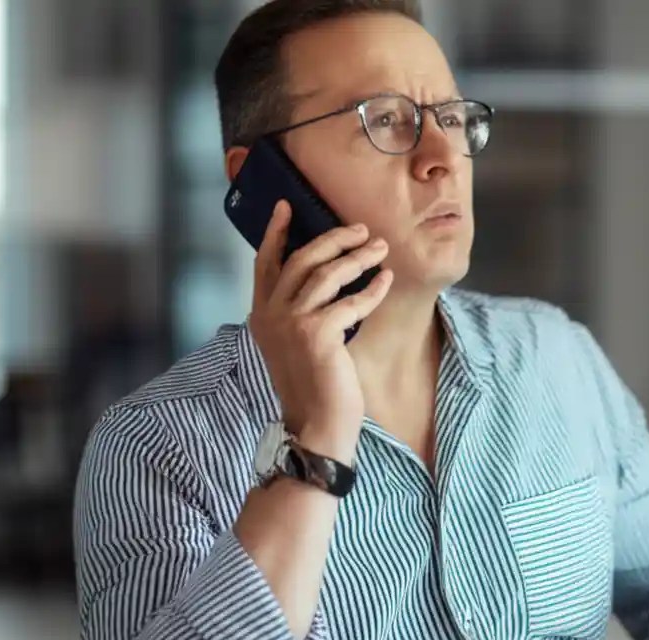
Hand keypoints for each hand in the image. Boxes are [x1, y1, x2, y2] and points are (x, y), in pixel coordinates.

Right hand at [248, 200, 392, 461]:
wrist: (317, 426)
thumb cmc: (315, 386)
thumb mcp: (298, 342)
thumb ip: (300, 311)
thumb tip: (325, 274)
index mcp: (261, 316)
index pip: (266, 263)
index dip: (275, 232)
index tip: (286, 205)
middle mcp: (270, 316)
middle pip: (301, 259)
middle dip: (332, 238)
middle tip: (360, 229)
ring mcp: (291, 324)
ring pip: (326, 273)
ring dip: (358, 257)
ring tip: (380, 248)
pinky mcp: (317, 334)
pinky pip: (351, 301)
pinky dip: (372, 289)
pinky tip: (386, 281)